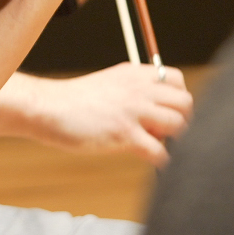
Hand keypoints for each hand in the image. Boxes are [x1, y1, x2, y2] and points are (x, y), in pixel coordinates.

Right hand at [27, 63, 192, 165]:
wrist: (48, 107)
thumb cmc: (74, 101)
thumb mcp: (109, 84)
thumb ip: (134, 93)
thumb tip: (159, 115)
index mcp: (133, 74)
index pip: (176, 79)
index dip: (178, 98)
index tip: (167, 110)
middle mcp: (137, 89)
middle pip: (185, 102)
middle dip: (182, 119)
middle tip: (165, 131)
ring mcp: (133, 111)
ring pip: (179, 125)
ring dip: (173, 139)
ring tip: (154, 143)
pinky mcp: (125, 134)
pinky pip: (161, 152)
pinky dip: (161, 160)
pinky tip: (150, 159)